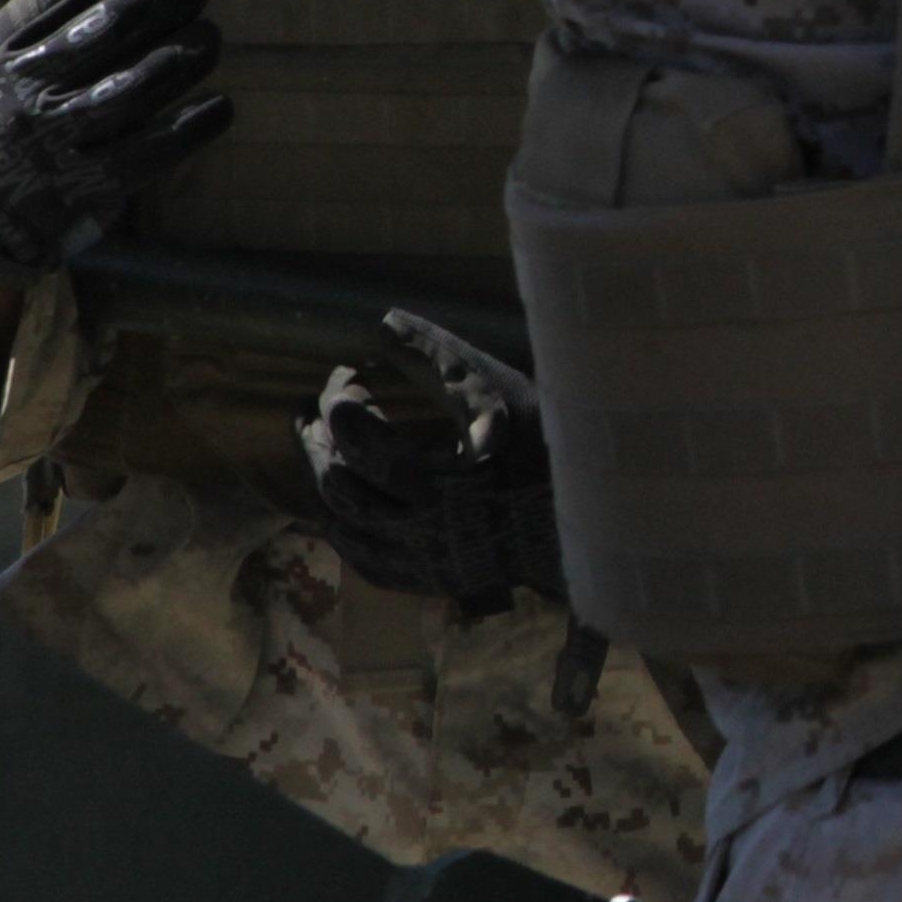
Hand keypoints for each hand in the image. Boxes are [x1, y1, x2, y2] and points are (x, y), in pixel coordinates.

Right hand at [0, 0, 227, 293]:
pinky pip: (157, 147)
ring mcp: (57, 140)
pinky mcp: (89, 185)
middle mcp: (23, 92)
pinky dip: (197, 123)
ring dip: (187, 51)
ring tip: (208, 35)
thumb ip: (34, 13)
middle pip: (108, 28)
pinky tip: (219, 104)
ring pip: (140, 82)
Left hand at [304, 310, 562, 618]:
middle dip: (319, 443)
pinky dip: (346, 528)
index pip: (362, 444)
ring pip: (344, 524)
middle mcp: (424, 530)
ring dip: (327, 481)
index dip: (341, 406)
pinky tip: (344, 503)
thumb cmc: (549, 449)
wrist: (585, 526)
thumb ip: (443, 358)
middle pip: (341, 487)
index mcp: (443, 482)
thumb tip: (385, 323)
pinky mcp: (428, 578)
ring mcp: (422, 561)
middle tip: (316, 410)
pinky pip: (365, 559)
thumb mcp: (505, 394)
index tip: (348, 379)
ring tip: (322, 447)